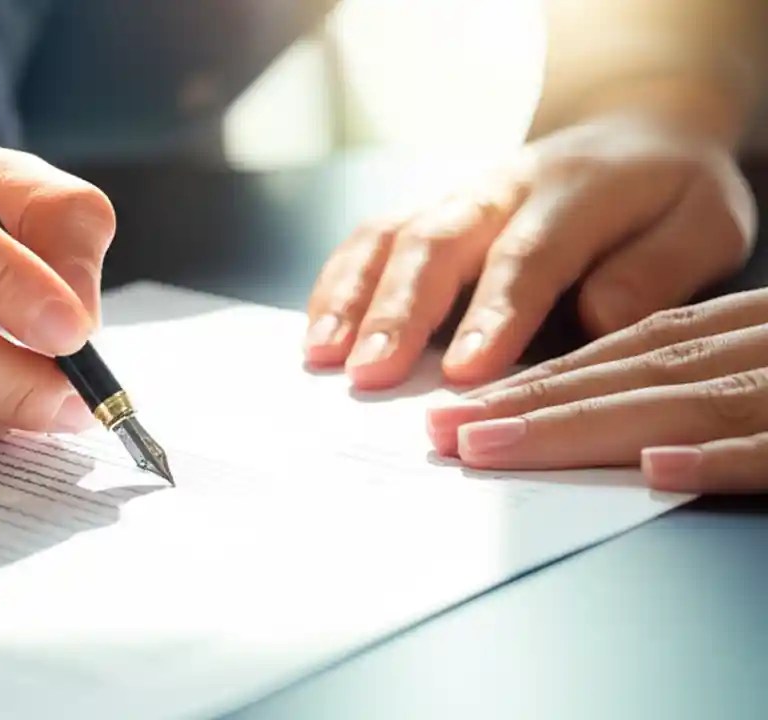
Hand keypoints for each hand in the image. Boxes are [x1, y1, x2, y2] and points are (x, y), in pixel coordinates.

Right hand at [304, 115, 756, 389]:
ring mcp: (455, 198)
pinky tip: (317, 334)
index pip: (528, 256)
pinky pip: (371, 240)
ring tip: (323, 357)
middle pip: (439, 243)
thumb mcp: (705, 225)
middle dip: (400, 311)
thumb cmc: (665, 198)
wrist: (628, 135)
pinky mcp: (426, 213)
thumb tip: (596, 320)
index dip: (495, 314)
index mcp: (576, 193)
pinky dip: (336, 286)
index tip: (468, 374)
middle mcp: (501, 190)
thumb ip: (657, 272)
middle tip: (372, 374)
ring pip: (391, 237)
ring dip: (351, 297)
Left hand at [425, 289, 767, 492]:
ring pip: (689, 396)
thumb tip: (619, 392)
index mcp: (750, 319)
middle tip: (443, 430)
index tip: (463, 410)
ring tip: (497, 444)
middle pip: (637, 367)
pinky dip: (719, 455)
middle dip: (532, 399)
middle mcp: (764, 338)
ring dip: (584, 424)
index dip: (542, 378)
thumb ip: (707, 361)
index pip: (631, 345)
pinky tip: (655, 468)